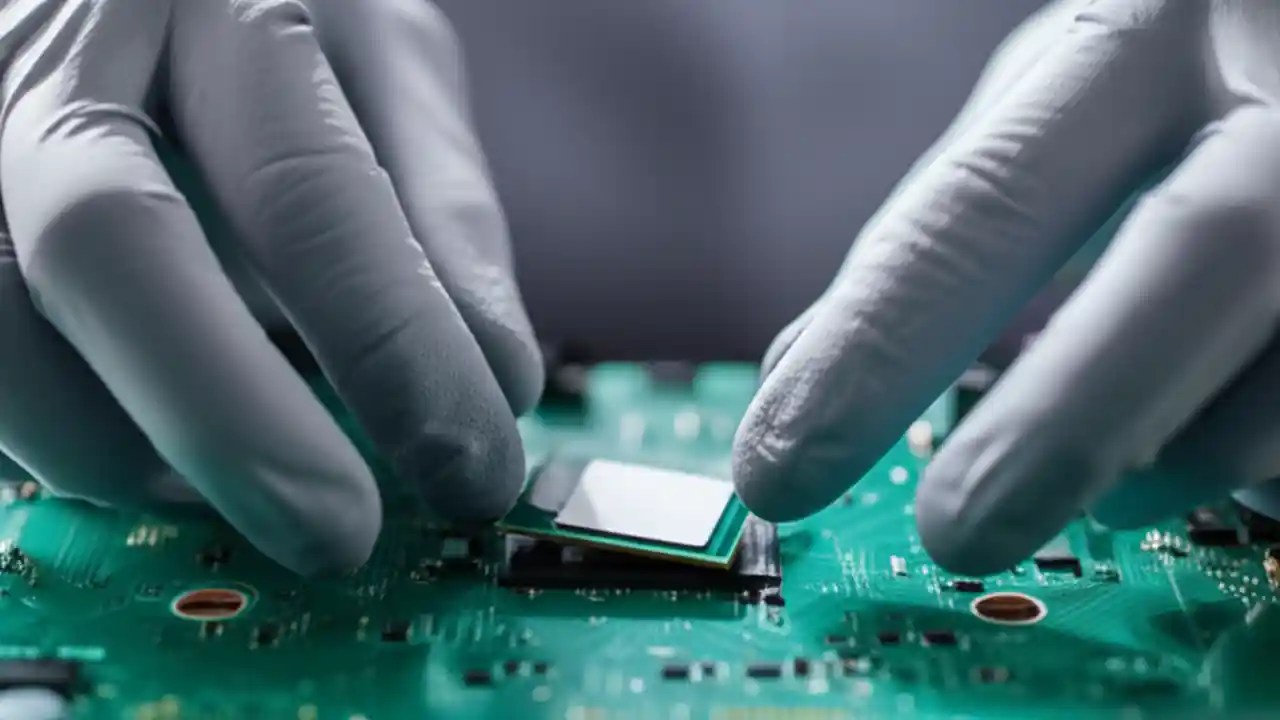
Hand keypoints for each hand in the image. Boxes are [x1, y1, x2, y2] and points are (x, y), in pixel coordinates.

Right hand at [0, 0, 541, 573]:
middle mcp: (57, 57)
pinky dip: (68, 434)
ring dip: (128, 448)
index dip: (391, 345)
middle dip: (235, 422)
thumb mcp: (388, 58)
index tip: (470, 459)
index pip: (302, 189)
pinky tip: (155, 446)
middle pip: (103, 245)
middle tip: (342, 536)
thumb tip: (499, 376)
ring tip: (245, 485)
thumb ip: (442, 199)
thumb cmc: (273, 10)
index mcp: (212, 1)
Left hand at [734, 0, 1279, 574]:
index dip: (878, 347)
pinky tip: (1210, 421)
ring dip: (1170, 452)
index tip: (781, 466)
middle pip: (1197, 263)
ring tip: (1114, 460)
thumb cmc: (1186, 72)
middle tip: (952, 535)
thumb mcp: (1061, 103)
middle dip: (1059, 424)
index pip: (988, 200)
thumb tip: (803, 369)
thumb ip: (953, 224)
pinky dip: (1246, 452)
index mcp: (1145, 35)